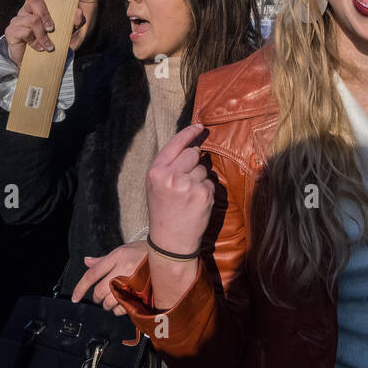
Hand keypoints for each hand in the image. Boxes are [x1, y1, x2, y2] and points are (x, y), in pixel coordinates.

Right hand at [2, 0, 85, 67]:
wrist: (35, 63)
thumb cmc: (49, 42)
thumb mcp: (65, 32)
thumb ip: (74, 22)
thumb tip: (79, 12)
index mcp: (35, 8)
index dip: (46, 6)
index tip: (53, 22)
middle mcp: (24, 11)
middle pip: (33, 0)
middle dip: (46, 15)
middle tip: (51, 30)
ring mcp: (16, 21)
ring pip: (32, 21)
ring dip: (43, 36)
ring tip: (48, 47)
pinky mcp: (11, 32)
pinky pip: (25, 32)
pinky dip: (35, 42)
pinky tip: (38, 48)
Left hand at [71, 240, 147, 312]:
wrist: (165, 256)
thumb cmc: (142, 252)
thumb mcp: (122, 250)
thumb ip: (103, 259)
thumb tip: (86, 262)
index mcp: (117, 257)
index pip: (92, 274)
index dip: (80, 288)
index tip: (75, 298)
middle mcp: (123, 270)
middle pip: (99, 291)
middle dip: (96, 297)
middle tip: (100, 296)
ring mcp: (132, 283)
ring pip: (109, 302)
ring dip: (107, 304)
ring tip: (113, 298)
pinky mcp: (140, 294)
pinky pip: (122, 308)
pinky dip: (118, 308)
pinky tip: (122, 302)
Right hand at [145, 123, 211, 259]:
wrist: (170, 241)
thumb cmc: (164, 210)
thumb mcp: (157, 185)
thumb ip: (170, 164)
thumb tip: (193, 144)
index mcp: (156, 171)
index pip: (176, 143)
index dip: (189, 133)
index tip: (200, 126)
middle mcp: (170, 176)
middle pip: (193, 154)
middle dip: (193, 164)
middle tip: (184, 183)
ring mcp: (188, 185)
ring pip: (203, 169)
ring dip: (200, 180)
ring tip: (187, 197)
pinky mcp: (203, 194)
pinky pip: (211, 183)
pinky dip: (206, 191)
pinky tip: (196, 204)